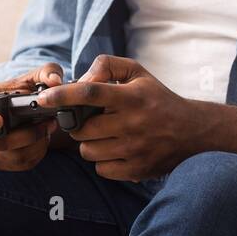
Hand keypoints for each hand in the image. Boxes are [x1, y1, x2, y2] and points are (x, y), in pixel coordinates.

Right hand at [0, 61, 63, 171]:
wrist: (24, 110)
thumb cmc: (22, 91)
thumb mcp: (33, 77)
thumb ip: (47, 72)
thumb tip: (55, 82)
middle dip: (28, 135)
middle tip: (48, 123)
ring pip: (12, 157)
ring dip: (36, 145)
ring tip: (48, 130)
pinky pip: (19, 165)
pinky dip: (36, 154)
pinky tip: (43, 141)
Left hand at [33, 54, 196, 182]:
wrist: (193, 131)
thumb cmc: (158, 99)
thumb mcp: (138, 73)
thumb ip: (107, 66)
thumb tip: (80, 80)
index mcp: (132, 97)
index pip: (90, 94)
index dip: (63, 95)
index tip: (43, 99)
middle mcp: (133, 123)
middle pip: (83, 129)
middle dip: (81, 125)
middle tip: (93, 121)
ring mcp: (135, 149)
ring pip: (88, 151)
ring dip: (90, 144)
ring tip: (107, 136)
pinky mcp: (137, 169)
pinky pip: (102, 169)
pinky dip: (103, 161)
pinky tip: (116, 150)